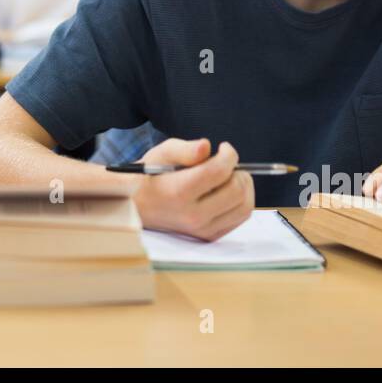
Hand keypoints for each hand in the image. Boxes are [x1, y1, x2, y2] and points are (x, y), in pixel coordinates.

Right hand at [131, 138, 254, 240]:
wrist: (137, 206)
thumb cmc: (149, 177)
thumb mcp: (161, 154)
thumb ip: (185, 149)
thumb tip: (206, 146)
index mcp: (179, 192)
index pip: (219, 171)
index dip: (229, 155)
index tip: (223, 148)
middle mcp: (193, 215)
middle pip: (236, 190)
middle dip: (238, 170)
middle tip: (227, 162)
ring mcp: (202, 229)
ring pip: (244, 207)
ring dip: (244, 187)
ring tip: (230, 176)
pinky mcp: (208, 236)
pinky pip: (239, 218)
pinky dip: (240, 202)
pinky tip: (227, 191)